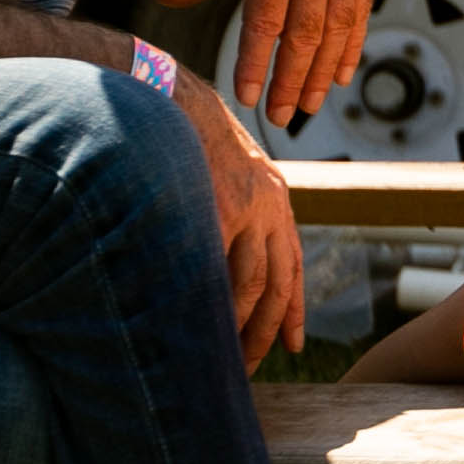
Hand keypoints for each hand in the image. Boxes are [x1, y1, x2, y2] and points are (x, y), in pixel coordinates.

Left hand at [156, 0, 371, 129]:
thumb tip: (165, 0)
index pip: (266, 22)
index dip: (255, 64)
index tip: (247, 97)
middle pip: (305, 36)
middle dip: (290, 82)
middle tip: (278, 117)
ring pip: (337, 30)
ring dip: (321, 74)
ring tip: (307, 106)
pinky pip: (360, 13)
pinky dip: (351, 47)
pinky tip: (339, 75)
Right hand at [167, 66, 306, 364]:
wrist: (167, 96)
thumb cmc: (184, 138)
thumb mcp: (225, 172)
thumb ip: (234, 211)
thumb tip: (221, 255)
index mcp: (272, 199)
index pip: (291, 265)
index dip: (294, 308)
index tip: (295, 344)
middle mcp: (268, 206)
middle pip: (278, 285)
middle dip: (268, 332)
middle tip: (252, 366)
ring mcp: (244, 210)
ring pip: (252, 287)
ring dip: (242, 329)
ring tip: (227, 359)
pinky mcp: (217, 211)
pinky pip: (217, 272)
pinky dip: (214, 305)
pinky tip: (204, 328)